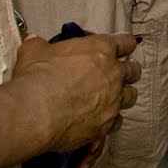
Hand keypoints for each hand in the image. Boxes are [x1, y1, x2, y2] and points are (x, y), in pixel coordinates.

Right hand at [0, 32, 139, 167]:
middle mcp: (113, 74)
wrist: (35, 112)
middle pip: (133, 70)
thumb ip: (39, 45)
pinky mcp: (106, 125)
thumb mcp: (34, 51)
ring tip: (113, 97)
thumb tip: (34, 43)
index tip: (124, 47)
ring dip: (123, 95)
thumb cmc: (37, 77)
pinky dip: (111, 120)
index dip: (125, 44)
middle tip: (118, 74)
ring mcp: (112, 101)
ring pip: (131, 96)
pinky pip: (117, 122)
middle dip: (128, 71)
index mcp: (101, 50)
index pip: (126, 42)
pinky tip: (102, 120)